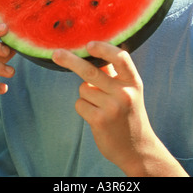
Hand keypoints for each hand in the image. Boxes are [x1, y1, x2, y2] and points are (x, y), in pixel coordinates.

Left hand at [52, 42, 156, 174]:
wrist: (136, 148)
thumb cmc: (128, 112)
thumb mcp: (128, 90)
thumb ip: (113, 72)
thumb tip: (90, 51)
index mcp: (133, 81)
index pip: (120, 58)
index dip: (104, 49)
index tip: (89, 44)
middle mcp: (124, 93)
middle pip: (91, 71)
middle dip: (70, 61)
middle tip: (56, 54)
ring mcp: (112, 108)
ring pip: (83, 88)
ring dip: (86, 94)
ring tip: (100, 106)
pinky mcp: (100, 121)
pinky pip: (80, 103)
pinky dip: (83, 107)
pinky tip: (96, 116)